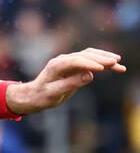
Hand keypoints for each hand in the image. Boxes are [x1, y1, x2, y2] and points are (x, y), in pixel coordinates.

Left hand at [6, 48, 124, 114]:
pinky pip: (90, 60)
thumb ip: (71, 84)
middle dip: (102, 59)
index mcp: (56, 66)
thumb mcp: (54, 94)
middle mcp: (63, 60)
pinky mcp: (74, 64)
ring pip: (90, 55)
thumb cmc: (41, 97)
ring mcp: (69, 61)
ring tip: (119, 63)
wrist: (33, 95)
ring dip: (104, 58)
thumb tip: (89, 75)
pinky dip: (102, 61)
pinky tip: (113, 65)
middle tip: (116, 63)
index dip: (90, 63)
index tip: (103, 68)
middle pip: (85, 55)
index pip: (76, 61)